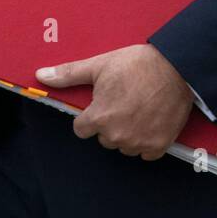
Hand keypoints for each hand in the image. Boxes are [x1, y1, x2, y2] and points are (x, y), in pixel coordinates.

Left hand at [35, 44, 192, 159]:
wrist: (176, 67)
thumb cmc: (136, 64)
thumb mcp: (99, 65)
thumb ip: (68, 74)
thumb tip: (40, 76)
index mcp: (98, 118)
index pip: (81, 129)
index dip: (89, 116)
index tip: (102, 103)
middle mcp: (116, 135)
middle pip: (103, 137)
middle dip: (109, 123)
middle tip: (123, 101)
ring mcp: (138, 143)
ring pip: (123, 146)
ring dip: (128, 132)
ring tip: (139, 108)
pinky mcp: (158, 146)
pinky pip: (145, 153)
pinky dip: (147, 140)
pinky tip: (151, 121)